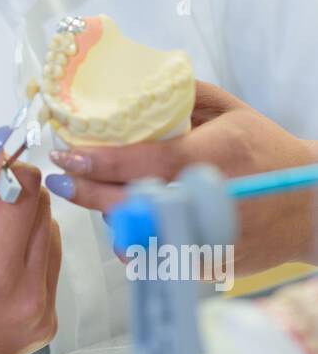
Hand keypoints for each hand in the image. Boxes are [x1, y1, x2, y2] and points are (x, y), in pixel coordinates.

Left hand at [45, 79, 317, 275]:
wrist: (308, 208)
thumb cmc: (268, 152)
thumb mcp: (233, 112)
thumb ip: (186, 96)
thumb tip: (133, 88)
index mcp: (210, 158)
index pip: (141, 163)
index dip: (97, 162)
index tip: (65, 154)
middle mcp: (203, 202)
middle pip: (128, 205)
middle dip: (86, 193)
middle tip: (61, 181)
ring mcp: (203, 239)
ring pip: (135, 234)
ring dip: (108, 216)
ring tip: (92, 195)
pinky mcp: (203, 265)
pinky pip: (152, 255)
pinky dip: (133, 238)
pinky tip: (125, 220)